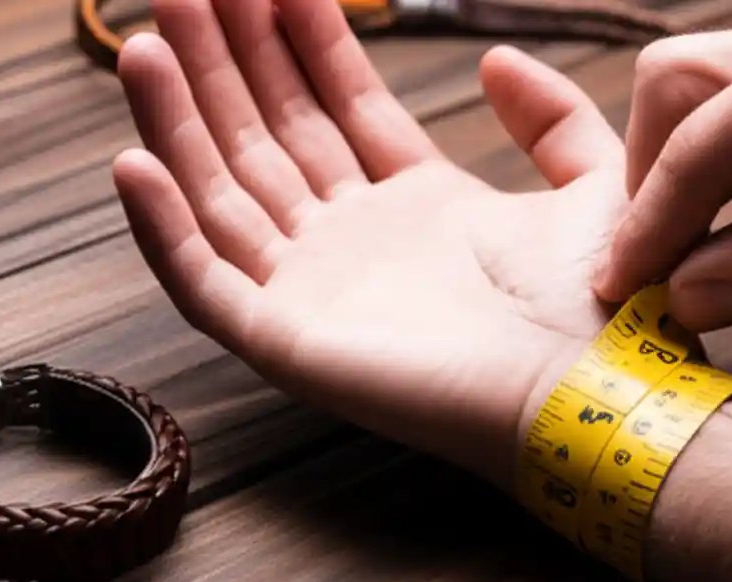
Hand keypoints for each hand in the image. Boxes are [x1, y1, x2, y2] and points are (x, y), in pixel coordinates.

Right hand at [112, 0, 625, 484]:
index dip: (306, 41)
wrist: (589, 390)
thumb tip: (495, 58)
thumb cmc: (599, 306)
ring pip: (226, 191)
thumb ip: (551, 118)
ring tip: (147, 43)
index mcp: (421, 206)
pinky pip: (205, 280)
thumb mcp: (592, 183)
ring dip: (183, 118)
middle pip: (272, 134)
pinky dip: (165, 227)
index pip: (340, 106)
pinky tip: (133, 160)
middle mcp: (359, 243)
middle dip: (230, 58)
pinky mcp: (286, 340)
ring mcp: (317, 291)